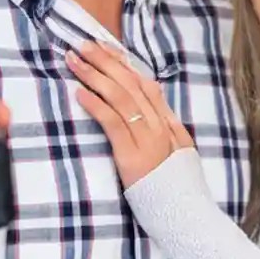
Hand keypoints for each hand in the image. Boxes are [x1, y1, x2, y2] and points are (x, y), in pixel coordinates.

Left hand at [67, 41, 194, 188]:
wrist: (184, 214)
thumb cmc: (175, 185)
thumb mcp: (177, 148)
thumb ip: (164, 120)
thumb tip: (152, 89)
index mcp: (167, 121)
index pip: (143, 82)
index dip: (122, 62)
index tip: (103, 46)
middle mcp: (158, 125)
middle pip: (130, 84)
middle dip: (105, 61)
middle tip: (83, 44)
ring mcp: (146, 139)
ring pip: (120, 98)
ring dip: (95, 75)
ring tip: (75, 61)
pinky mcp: (131, 156)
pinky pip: (113, 123)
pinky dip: (96, 105)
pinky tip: (80, 93)